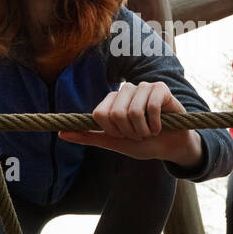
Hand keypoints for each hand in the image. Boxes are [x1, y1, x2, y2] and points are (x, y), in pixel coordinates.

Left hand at [58, 82, 203, 168]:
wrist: (171, 146)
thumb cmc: (143, 143)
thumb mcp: (113, 142)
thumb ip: (88, 136)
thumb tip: (61, 133)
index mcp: (112, 100)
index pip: (100, 114)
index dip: (112, 131)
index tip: (124, 136)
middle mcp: (126, 90)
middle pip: (116, 113)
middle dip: (129, 132)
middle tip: (139, 134)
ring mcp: (144, 87)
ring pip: (134, 111)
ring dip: (144, 130)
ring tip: (150, 131)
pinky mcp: (161, 88)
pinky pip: (151, 108)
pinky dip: (156, 124)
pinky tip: (161, 125)